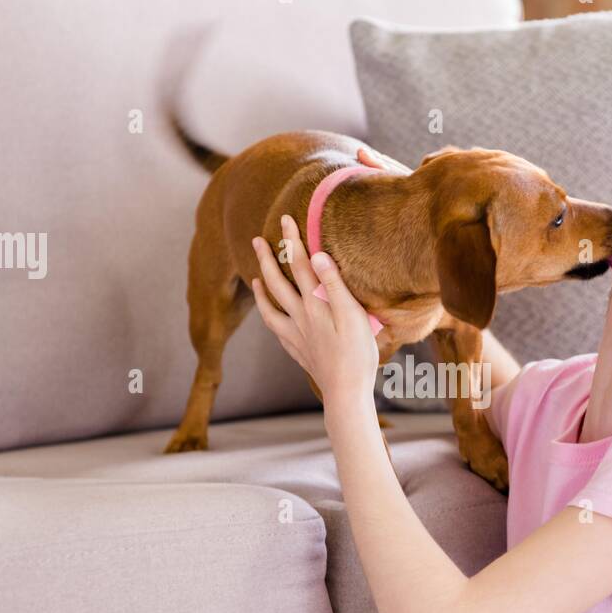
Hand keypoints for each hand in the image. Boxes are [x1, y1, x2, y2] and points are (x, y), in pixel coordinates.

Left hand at [250, 214, 379, 406]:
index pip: (299, 265)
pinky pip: (276, 330)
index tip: (284, 219)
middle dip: (267, 258)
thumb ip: (333, 284)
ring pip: (270, 308)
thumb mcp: (353, 316)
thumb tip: (316, 256)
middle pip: (277, 282)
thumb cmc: (357, 355)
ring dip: (261, 289)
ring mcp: (296, 336)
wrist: (346, 392)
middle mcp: (300, 318)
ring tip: (255, 276)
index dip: (291, 241)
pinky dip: (270, 317)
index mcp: (314, 305)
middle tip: (257, 240)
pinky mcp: (298, 351)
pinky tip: (271, 314)